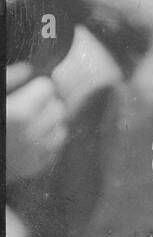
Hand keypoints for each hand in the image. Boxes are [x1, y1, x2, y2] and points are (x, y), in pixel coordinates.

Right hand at [6, 63, 67, 180]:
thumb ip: (8, 80)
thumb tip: (28, 69)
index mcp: (19, 113)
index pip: (48, 89)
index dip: (39, 87)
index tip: (31, 89)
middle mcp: (33, 134)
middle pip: (58, 108)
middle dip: (48, 104)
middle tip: (31, 105)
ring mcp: (36, 153)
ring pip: (61, 129)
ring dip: (51, 123)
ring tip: (31, 122)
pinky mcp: (36, 166)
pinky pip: (55, 149)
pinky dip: (47, 142)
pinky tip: (30, 138)